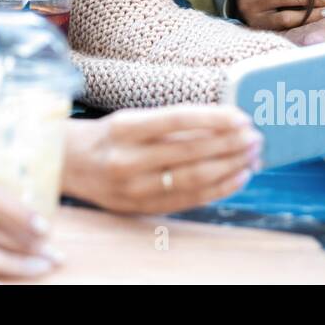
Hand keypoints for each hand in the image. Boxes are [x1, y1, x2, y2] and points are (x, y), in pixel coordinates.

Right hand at [62, 105, 261, 214]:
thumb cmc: (107, 137)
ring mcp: (134, 188)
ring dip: (230, 166)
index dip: (212, 118)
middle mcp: (127, 159)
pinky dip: (218, 188)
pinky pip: (188, 199)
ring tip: (252, 156)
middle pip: (190, 151)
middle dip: (230, 144)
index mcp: (124, 128)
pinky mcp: (141, 208)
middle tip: (256, 137)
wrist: (67, 165)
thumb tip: (223, 122)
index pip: (176, 119)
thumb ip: (169, 123)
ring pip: (193, 177)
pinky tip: (238, 177)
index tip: (241, 116)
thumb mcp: (129, 120)